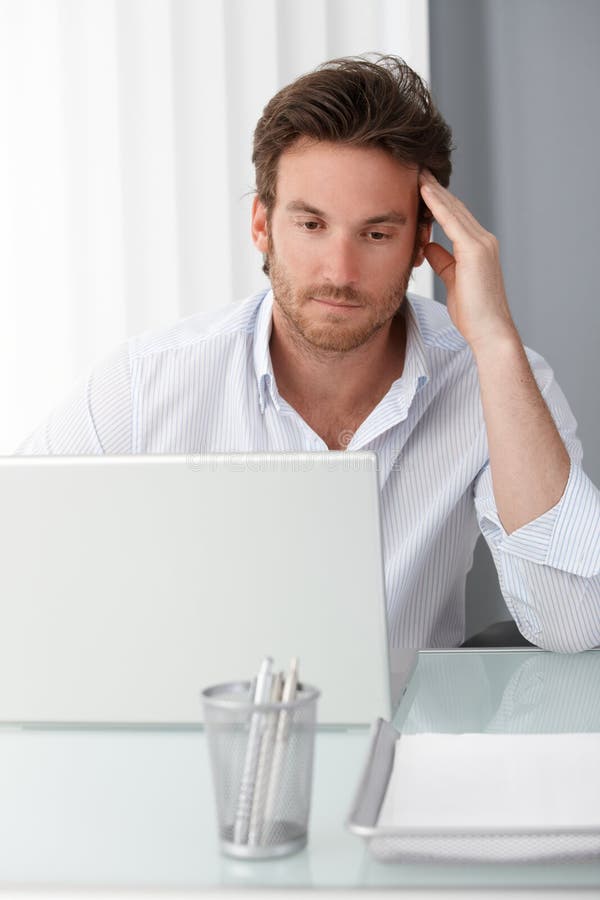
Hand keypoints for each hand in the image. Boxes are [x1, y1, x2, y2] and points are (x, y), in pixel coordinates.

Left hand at [419, 170, 517, 351]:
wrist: (490, 331)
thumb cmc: (473, 313)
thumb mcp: (452, 281)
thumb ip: (442, 260)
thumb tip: (428, 246)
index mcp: (479, 248)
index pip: (457, 218)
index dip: (439, 201)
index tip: (421, 187)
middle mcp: (484, 241)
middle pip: (456, 208)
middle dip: (436, 189)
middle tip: (417, 170)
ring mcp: (482, 244)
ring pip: (454, 209)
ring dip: (435, 191)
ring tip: (417, 174)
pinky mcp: (476, 251)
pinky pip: (453, 221)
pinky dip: (438, 205)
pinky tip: (424, 192)